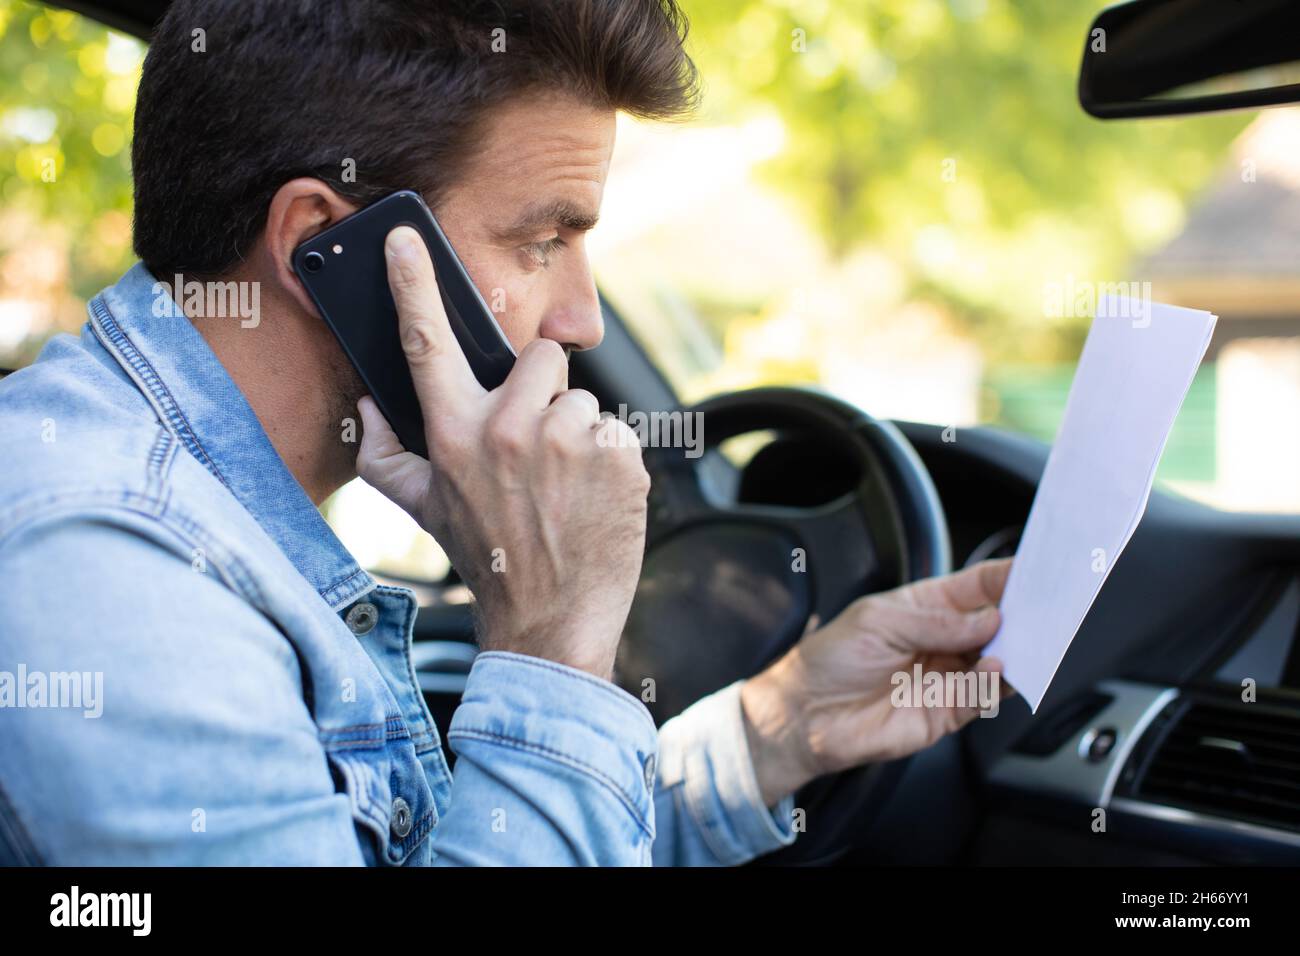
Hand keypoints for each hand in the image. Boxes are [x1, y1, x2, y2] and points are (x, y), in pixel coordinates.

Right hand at [355, 226, 649, 679]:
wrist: (552, 619)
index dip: (413, 284)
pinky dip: (611, 461)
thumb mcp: (424, 510)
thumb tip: (366, 403)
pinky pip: (618, 431)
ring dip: (577, 435)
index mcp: (456, 434)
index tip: (405, 239)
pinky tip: (592, 499)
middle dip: (542, 393)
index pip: (427, 342)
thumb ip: (383, 454)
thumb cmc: (487, 560)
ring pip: (582, 400)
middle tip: (536, 450)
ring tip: (564, 486)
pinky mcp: (620, 456)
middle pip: (539, 358)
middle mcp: (509, 428)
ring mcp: (569, 440)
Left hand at [739, 558, 1015, 805]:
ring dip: (1017, 652)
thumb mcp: (877, 621)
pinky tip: (994, 669)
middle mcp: (944, 641)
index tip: (1035, 571)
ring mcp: (948, 677)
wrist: (804, 715)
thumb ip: (935, 622)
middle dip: (1023, 615)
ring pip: (1000, 662)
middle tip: (1044, 607)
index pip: (978, 588)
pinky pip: (983, 697)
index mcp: (927, 607)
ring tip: (1027, 638)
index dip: (1007, 579)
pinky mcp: (947, 713)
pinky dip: (994, 683)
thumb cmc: (829, 660)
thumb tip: (988, 619)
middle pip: (998, 625)